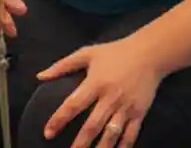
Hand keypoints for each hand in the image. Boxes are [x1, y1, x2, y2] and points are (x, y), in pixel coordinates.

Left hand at [37, 38, 164, 147]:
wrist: (150, 53)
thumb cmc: (116, 52)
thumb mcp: (88, 53)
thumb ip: (63, 65)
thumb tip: (40, 76)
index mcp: (95, 83)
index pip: (73, 105)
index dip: (59, 120)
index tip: (48, 133)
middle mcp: (110, 98)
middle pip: (92, 125)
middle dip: (80, 144)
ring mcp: (125, 107)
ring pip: (111, 134)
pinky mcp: (139, 113)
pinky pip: (130, 135)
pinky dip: (123, 147)